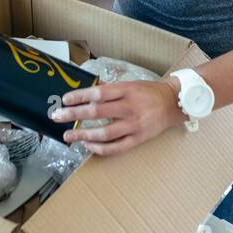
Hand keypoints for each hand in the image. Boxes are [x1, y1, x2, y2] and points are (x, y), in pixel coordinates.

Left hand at [48, 78, 184, 154]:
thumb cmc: (149, 92)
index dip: (80, 96)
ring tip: (68, 136)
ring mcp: (134, 125)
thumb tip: (88, 94)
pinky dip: (101, 148)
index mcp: (127, 90)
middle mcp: (130, 107)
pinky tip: (88, 146)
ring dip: (84, 135)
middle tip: (57, 116)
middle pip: (97, 113)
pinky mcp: (139, 138)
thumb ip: (111, 89)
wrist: (174, 103)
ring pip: (105, 133)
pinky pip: (117, 147)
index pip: (98, 93)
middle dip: (74, 115)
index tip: (65, 99)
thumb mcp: (130, 84)